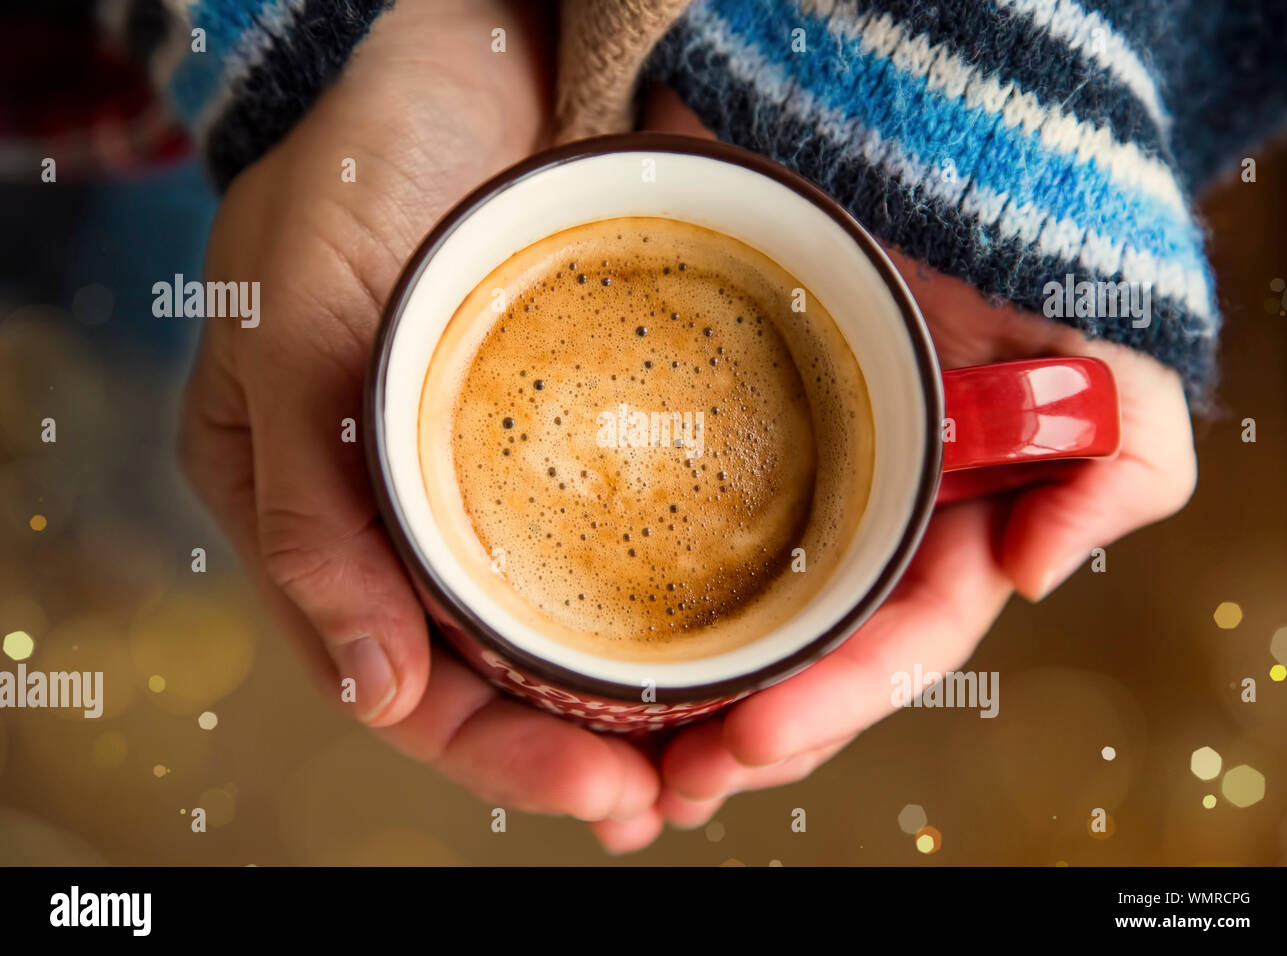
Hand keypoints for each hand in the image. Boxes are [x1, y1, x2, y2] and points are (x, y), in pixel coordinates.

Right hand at [180, 1, 660, 827]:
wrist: (449, 52)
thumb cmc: (350, 171)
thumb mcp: (297, 322)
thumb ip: (312, 508)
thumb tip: (372, 691)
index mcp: (327, 517)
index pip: (409, 681)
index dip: (503, 758)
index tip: (611, 798)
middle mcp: (416, 516)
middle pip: (502, 677)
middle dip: (592, 749)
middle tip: (688, 798)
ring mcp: (500, 477)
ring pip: (570, 626)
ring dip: (648, 697)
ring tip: (734, 753)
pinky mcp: (579, 429)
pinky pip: (627, 538)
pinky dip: (678, 599)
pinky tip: (742, 637)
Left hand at [590, 84, 1196, 850]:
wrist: (896, 152)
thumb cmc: (995, 243)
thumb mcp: (1089, 346)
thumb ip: (1118, 447)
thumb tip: (1037, 571)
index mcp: (936, 529)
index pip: (892, 644)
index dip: (832, 703)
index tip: (751, 738)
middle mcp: (854, 530)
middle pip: (800, 664)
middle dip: (740, 740)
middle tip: (662, 789)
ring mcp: (774, 500)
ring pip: (729, 630)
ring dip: (677, 713)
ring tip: (612, 775)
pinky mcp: (701, 460)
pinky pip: (658, 548)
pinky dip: (629, 619)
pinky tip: (577, 670)